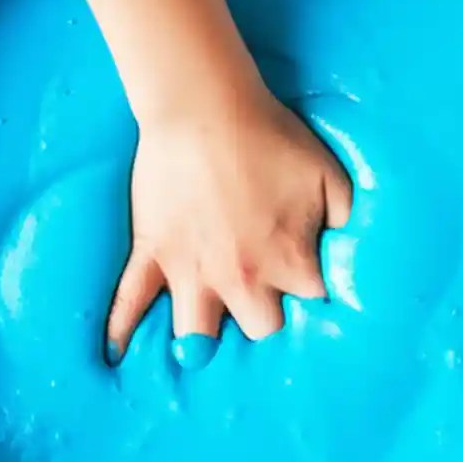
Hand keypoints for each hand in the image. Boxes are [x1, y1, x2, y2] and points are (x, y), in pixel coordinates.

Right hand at [106, 79, 352, 360]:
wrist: (205, 107)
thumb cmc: (271, 137)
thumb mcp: (330, 175)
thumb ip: (347, 221)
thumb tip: (350, 252)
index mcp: (289, 261)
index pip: (313, 305)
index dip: (314, 296)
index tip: (310, 290)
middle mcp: (242, 277)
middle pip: (259, 330)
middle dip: (265, 319)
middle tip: (261, 303)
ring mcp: (191, 270)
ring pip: (196, 335)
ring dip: (202, 341)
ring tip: (202, 351)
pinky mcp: (151, 253)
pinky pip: (130, 301)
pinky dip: (120, 329)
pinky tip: (113, 354)